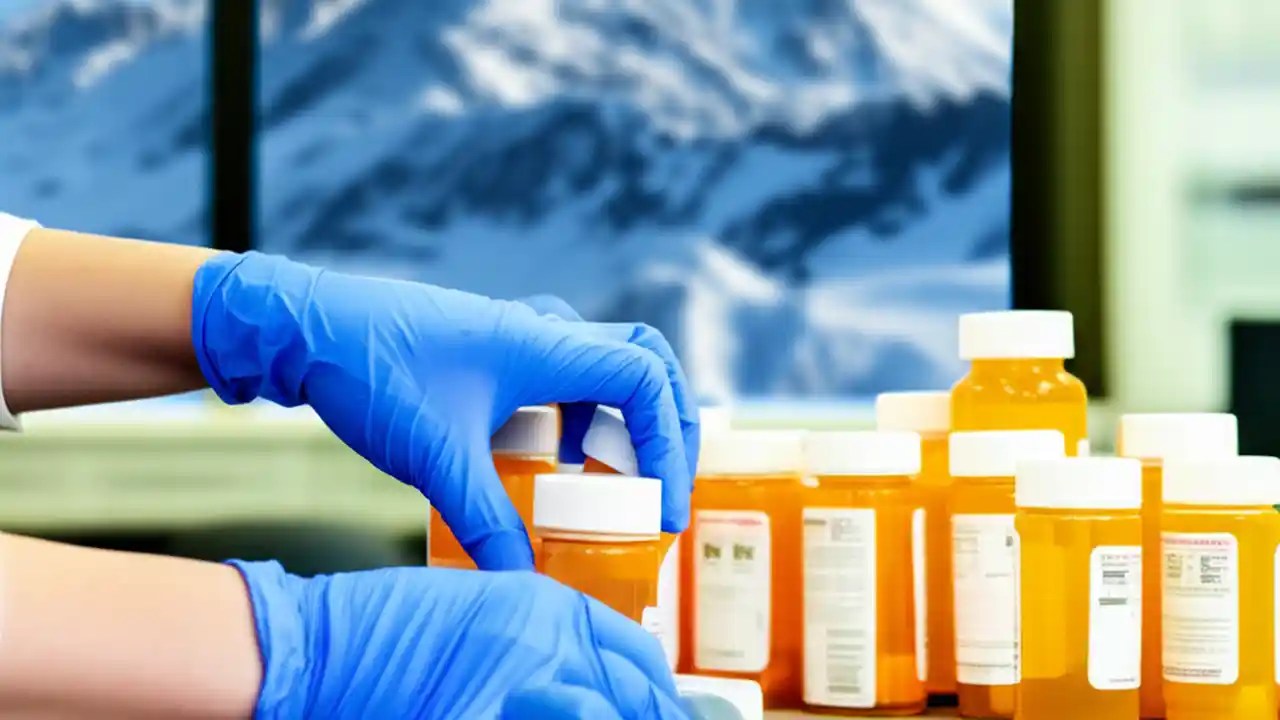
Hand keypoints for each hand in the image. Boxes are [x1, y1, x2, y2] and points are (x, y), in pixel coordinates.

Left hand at [191, 253, 699, 569]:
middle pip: (644, 361)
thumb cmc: (370, 370)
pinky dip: (576, 413)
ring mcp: (518, 332)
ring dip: (620, 418)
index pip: (645, 382)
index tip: (662, 505)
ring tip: (612, 479)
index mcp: (546, 345)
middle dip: (666, 424)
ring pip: (604, 363)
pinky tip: (549, 456)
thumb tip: (522, 579)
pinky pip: (562, 372)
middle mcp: (543, 330)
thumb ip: (485, 520)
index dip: (669, 444)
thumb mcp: (434, 458)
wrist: (302, 326)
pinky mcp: (493, 344)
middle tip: (664, 484)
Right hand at [233, 561, 689, 719]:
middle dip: (653, 718)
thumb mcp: (490, 617)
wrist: (324, 645)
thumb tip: (597, 693)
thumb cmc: (391, 631)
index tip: (669, 715)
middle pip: (638, 698)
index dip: (661, 698)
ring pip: (611, 715)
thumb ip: (549, 644)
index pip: (640, 660)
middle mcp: (554, 639)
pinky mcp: (495, 709)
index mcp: (555, 609)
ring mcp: (529, 680)